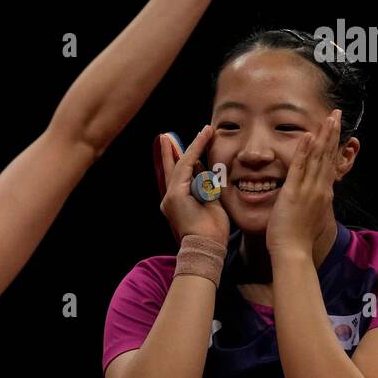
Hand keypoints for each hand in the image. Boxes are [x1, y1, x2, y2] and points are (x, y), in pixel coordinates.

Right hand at [159, 124, 228, 245]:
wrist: (208, 246)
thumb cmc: (212, 231)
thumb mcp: (209, 203)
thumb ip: (204, 187)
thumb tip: (203, 169)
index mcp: (177, 202)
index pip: (178, 177)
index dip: (181, 161)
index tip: (186, 148)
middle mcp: (170, 198)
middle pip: (173, 168)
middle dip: (171, 150)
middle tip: (166, 137)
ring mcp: (171, 196)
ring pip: (181, 164)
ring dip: (195, 145)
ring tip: (205, 131)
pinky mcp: (175, 194)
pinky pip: (186, 166)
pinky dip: (195, 150)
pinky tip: (203, 138)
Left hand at [266, 109, 340, 257]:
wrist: (294, 252)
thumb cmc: (297, 239)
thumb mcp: (308, 216)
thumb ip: (310, 203)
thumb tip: (309, 198)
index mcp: (322, 194)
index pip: (329, 164)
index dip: (333, 146)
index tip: (335, 130)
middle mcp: (320, 189)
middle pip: (328, 156)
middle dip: (332, 134)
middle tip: (336, 115)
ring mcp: (309, 190)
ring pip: (318, 158)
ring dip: (324, 136)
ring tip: (329, 118)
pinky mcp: (295, 193)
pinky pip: (300, 168)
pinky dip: (305, 151)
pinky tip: (308, 136)